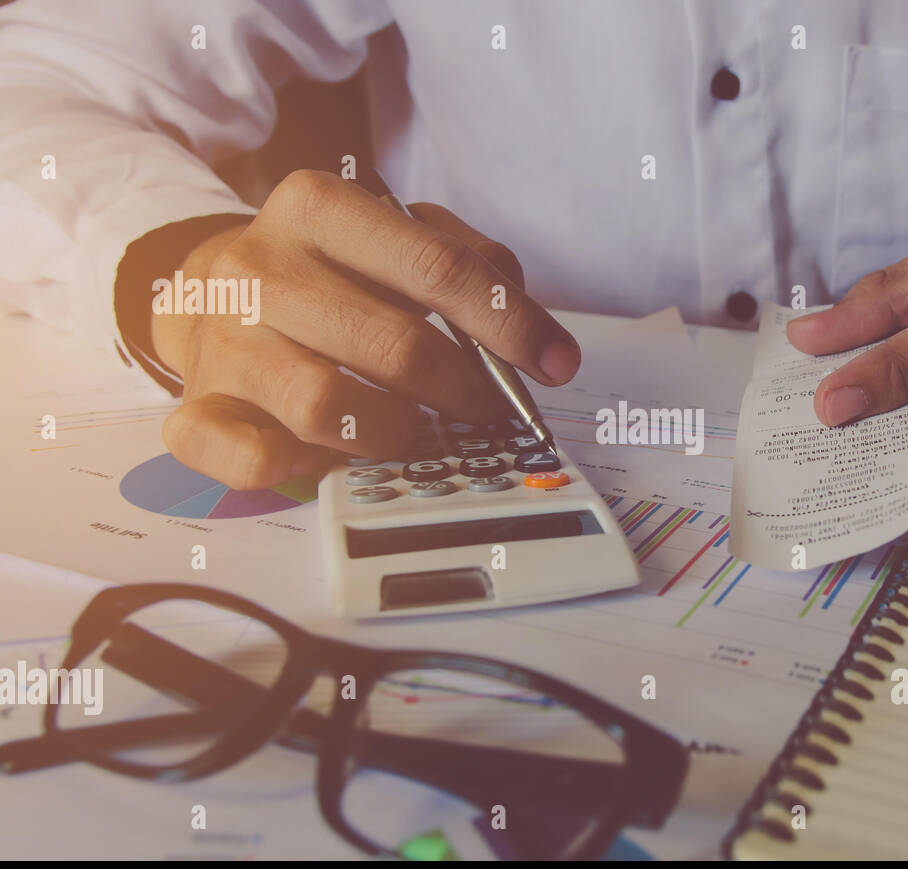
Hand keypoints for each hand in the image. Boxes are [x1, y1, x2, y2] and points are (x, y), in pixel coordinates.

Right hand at [150, 170, 580, 488]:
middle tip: (487, 409)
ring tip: (411, 425)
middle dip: (464, 390)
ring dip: (393, 430)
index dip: (510, 324)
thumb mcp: (397, 232)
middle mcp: (259, 267)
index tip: (556, 363)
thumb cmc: (328, 268)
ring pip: (326, 407)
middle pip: (394, 345)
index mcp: (317, 208)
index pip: (437, 267)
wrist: (210, 289)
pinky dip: (306, 467)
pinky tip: (332, 449)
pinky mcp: (198, 408)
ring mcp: (222, 341)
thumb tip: (529, 328)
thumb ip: (469, 259)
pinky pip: (254, 460)